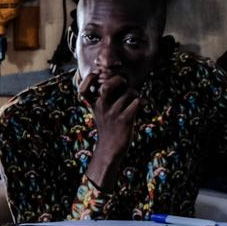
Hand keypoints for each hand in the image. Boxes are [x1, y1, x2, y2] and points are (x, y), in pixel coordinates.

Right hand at [79, 71, 140, 189]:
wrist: (110, 148)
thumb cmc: (108, 127)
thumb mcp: (100, 112)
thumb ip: (104, 98)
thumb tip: (117, 82)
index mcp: (94, 104)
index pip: (84, 87)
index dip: (91, 78)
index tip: (101, 76)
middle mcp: (102, 107)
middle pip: (107, 86)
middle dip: (119, 80)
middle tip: (125, 84)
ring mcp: (113, 113)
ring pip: (128, 93)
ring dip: (135, 93)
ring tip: (136, 98)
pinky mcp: (125, 120)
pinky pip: (136, 103)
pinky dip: (142, 102)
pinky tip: (142, 105)